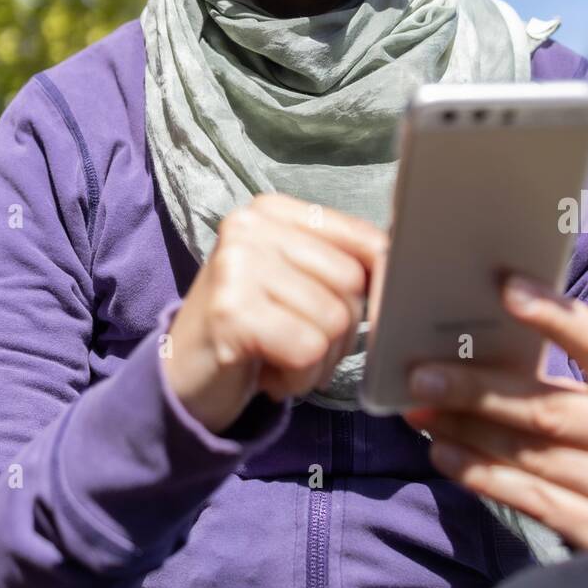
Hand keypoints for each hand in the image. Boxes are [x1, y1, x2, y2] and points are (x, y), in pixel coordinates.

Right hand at [163, 193, 387, 435]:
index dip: (382, 285)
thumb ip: (341, 262)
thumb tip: (406, 263)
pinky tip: (268, 373)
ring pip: (334, 321)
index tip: (365, 314)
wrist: (181, 376)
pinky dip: (298, 378)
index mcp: (273, 209)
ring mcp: (237, 265)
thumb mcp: (295, 280)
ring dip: (317, 360)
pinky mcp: (232, 311)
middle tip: (298, 342)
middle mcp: (251, 226)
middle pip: (352, 284)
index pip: (364, 238)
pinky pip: (308, 350)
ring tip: (279, 356)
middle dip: (339, 332)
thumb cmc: (252, 327)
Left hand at [402, 273, 587, 585]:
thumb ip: (568, 370)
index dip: (554, 316)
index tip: (506, 287)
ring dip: (466, 430)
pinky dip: (478, 473)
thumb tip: (474, 344)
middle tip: (422, 374)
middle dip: (477, 389)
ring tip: (421, 410)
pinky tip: (443, 453)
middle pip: (549, 409)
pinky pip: (528, 498)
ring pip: (530, 455)